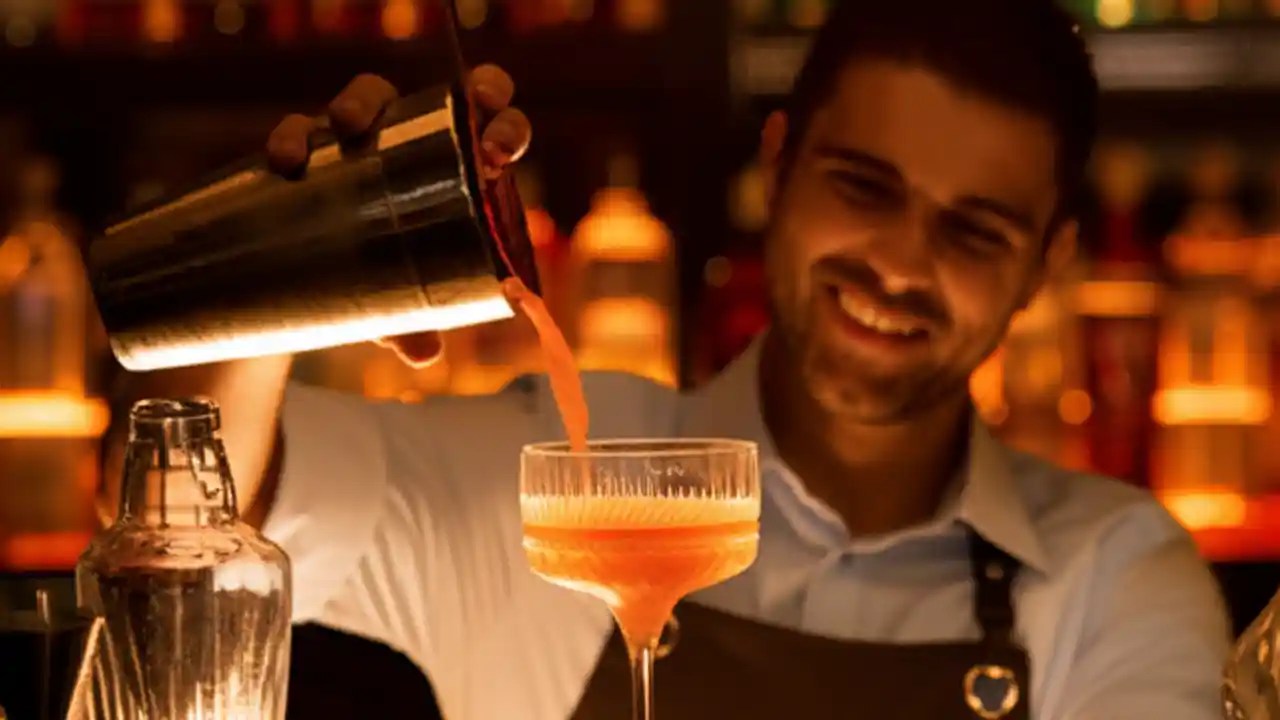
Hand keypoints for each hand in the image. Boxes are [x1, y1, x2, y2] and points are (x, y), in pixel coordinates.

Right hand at [265, 65, 532, 366]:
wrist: (304, 278)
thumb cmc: (378, 280)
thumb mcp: (400, 308)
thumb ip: (413, 324)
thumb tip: (422, 355)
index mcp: (459, 172)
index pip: (497, 130)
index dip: (506, 128)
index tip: (499, 153)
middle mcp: (416, 142)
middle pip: (454, 98)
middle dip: (471, 92)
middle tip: (472, 111)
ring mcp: (361, 137)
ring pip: (371, 97)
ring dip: (361, 102)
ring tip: (347, 127)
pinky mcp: (307, 144)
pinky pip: (300, 127)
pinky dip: (293, 136)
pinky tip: (284, 159)